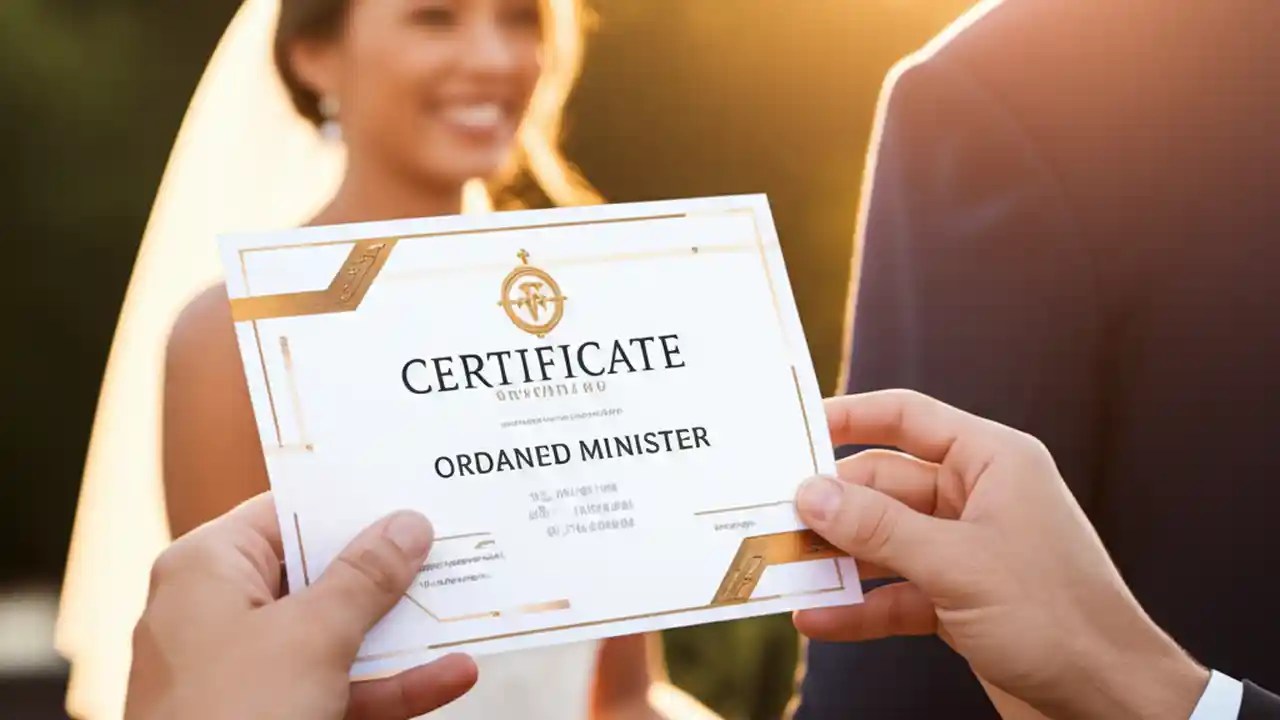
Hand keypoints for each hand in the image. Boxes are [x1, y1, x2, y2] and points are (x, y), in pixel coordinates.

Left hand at [126, 494, 477, 718]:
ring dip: (402, 631)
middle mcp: (220, 613)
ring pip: (336, 636)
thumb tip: (407, 525)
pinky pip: (339, 688)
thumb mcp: (313, 635)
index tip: (410, 489)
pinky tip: (451, 676)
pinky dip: (392, 684)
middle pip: (318, 574)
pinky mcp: (271, 716)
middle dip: (388, 570)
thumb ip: (366, 577)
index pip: (286, 512)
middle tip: (451, 543)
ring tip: (465, 607)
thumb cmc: (234, 714)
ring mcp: (246, 671)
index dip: (349, 502)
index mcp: (208, 569)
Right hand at [793, 390, 1207, 719]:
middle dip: (833, 505)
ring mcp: (967, 550)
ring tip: (785, 569)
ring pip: (884, 540)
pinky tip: (818, 620)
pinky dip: (859, 607)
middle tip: (776, 518)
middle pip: (885, 484)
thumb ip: (878, 527)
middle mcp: (978, 497)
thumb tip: (811, 493)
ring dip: (839, 558)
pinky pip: (895, 592)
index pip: (909, 418)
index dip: (850, 417)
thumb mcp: (956, 565)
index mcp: (993, 462)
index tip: (795, 427)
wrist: (1109, 702)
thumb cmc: (1056, 618)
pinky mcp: (959, 599)